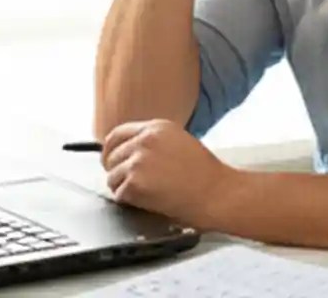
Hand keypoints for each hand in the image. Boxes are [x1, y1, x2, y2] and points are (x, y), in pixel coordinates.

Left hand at [101, 119, 239, 229]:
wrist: (217, 193)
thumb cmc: (205, 173)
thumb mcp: (179, 141)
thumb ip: (153, 141)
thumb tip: (128, 151)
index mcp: (155, 127)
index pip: (117, 134)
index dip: (110, 150)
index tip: (110, 160)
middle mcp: (144, 140)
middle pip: (111, 156)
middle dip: (116, 171)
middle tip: (127, 183)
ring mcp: (137, 162)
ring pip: (111, 177)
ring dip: (122, 188)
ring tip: (143, 194)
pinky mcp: (135, 184)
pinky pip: (119, 194)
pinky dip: (129, 201)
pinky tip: (146, 201)